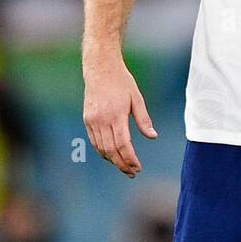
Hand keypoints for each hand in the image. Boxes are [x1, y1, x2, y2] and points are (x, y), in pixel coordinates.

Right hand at [82, 55, 156, 176]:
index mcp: (116, 115)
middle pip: (111, 150)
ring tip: (124, 167)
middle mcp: (102, 119)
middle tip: (132, 173)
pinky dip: (103, 151)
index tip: (138, 168)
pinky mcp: (87, 119)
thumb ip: (144, 119)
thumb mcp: (136, 98)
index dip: (130, 159)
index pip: (123, 144)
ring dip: (112, 160)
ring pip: (101, 148)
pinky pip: (94, 141)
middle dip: (122, 164)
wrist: (100, 68)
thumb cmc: (122, 82)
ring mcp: (92, 120)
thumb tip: (153, 137)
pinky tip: (112, 156)